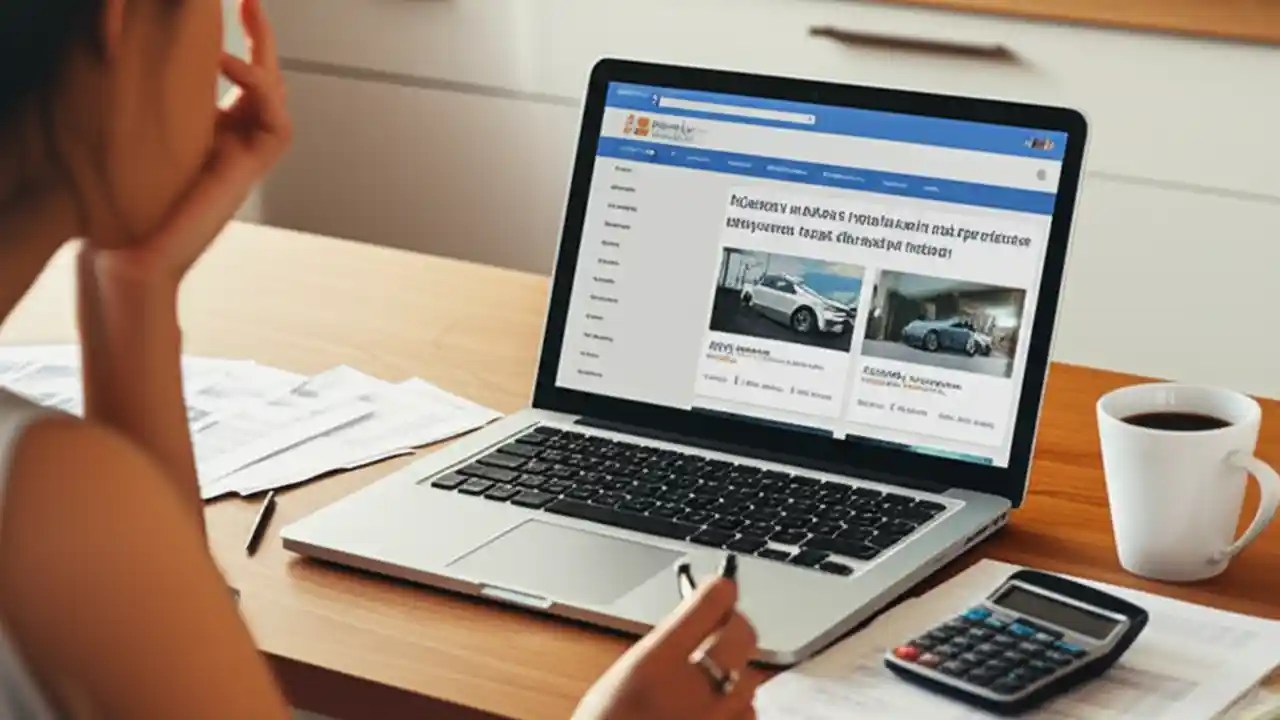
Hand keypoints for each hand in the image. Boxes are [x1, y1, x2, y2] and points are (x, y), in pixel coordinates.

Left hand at [88, 0, 290, 286]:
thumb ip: (163, 106)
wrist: (142, 251)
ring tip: (240, 34)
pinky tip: (230, 69)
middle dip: (261, 39)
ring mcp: (247, 157)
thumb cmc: (134, 206)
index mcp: (215, 134)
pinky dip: (260, 90)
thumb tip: (139, 55)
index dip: (240, 43)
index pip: (238, 81)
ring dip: (262, 63)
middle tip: (249, 1)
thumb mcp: (150, 139)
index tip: (231, 7)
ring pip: (277, 99)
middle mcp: (236, 143)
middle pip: (265, 83)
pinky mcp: (253, 170)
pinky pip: (276, 121)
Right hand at [574, 577, 758, 719]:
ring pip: (751, 677)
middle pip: (743, 635)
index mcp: (654, 667)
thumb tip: (701, 615)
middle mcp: (691, 694)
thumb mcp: (623, 678)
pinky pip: (748, 715)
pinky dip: (737, 709)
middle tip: (724, 624)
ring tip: (710, 679)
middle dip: (735, 626)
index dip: (719, 590)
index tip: (721, 586)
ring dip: (736, 672)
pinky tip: (714, 712)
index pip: (708, 605)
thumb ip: (664, 645)